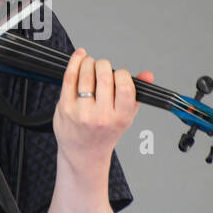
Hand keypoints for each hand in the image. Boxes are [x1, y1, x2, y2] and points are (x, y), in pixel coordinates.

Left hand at [53, 48, 153, 172]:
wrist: (83, 154)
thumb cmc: (105, 133)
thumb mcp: (126, 117)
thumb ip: (137, 94)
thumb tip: (147, 75)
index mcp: (120, 118)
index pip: (125, 87)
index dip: (122, 74)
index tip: (119, 74)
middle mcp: (101, 116)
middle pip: (104, 77)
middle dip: (103, 65)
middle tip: (102, 66)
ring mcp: (81, 112)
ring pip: (86, 74)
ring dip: (88, 62)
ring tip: (90, 64)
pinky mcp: (65, 107)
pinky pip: (69, 78)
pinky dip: (74, 63)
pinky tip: (79, 58)